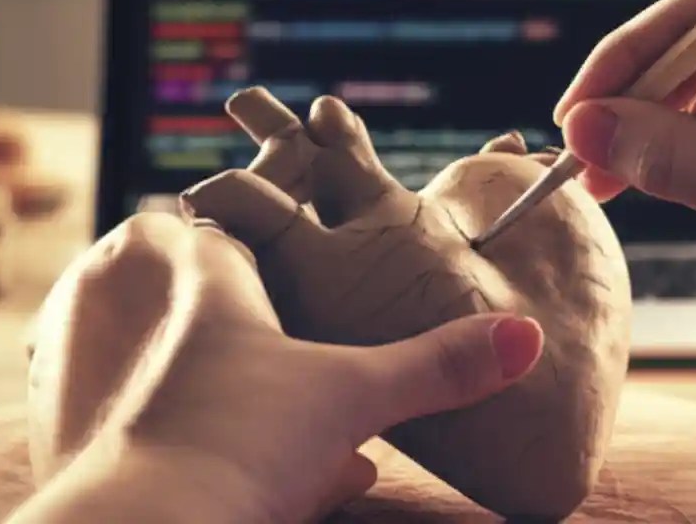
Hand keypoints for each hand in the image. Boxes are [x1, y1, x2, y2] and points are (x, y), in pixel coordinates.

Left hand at [13, 213, 543, 523]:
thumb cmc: (240, 438)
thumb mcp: (354, 395)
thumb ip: (434, 367)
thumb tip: (525, 335)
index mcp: (216, 300)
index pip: (221, 233)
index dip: (251, 220)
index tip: (282, 216)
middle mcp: (182, 348)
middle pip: (228, 310)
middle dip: (284, 319)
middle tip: (325, 316)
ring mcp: (171, 412)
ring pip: (233, 385)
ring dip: (286, 393)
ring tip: (344, 406)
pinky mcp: (174, 471)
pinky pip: (232, 449)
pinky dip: (278, 457)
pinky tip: (329, 478)